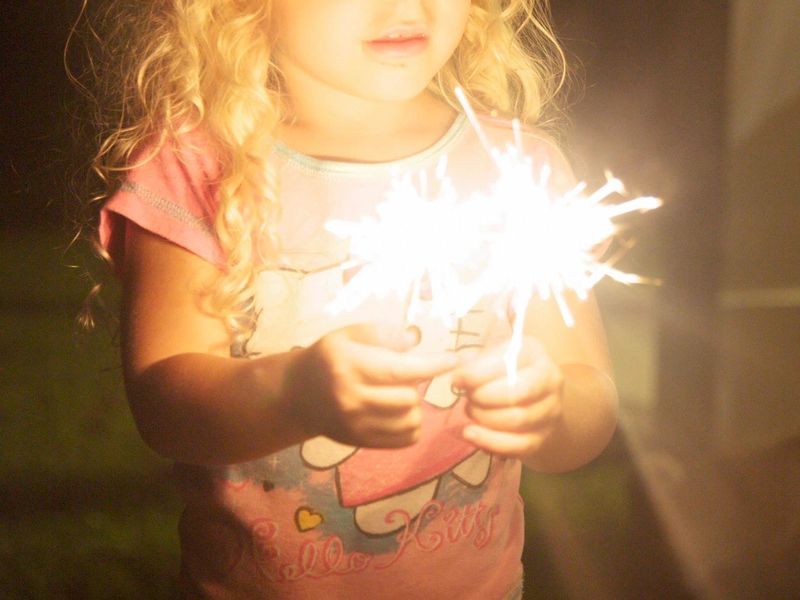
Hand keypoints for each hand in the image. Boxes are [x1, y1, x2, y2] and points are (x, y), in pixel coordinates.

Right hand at [284, 323, 456, 448]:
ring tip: (398, 393)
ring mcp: (355, 424)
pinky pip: (405, 439)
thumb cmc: (330, 357)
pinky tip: (398, 412)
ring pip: (410, 420)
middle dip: (415, 384)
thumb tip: (416, 339)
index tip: (454, 359)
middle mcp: (350, 398)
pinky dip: (411, 425)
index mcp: (348, 365)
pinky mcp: (360, 442)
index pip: (399, 369)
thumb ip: (383, 334)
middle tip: (403, 375)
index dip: (432, 365)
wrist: (297, 394)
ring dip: (414, 405)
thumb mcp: (349, 334)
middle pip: (409, 397)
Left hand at [453, 337, 563, 458]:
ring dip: (484, 418)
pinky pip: (518, 445)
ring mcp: (550, 411)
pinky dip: (490, 442)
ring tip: (470, 411)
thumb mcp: (490, 356)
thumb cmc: (503, 371)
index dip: (477, 374)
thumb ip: (474, 361)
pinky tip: (471, 433)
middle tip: (468, 397)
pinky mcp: (542, 438)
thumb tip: (459, 373)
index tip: (457, 380)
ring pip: (517, 420)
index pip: (508, 364)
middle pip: (515, 394)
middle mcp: (550, 381)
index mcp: (535, 354)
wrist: (531, 397)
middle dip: (483, 397)